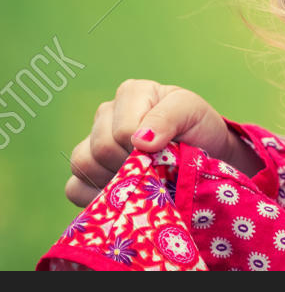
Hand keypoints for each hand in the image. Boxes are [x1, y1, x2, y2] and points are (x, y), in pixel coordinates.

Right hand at [64, 79, 259, 206]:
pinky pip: (74, 188)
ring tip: (142, 177)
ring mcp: (92, 142)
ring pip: (82, 165)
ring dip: (114, 180)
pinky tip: (123, 194)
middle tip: (157, 167)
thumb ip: (168, 117)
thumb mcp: (191, 112)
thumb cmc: (196, 128)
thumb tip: (138, 140)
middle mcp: (107, 114)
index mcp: (131, 94)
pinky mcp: (86, 172)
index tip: (167, 150)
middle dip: (132, 165)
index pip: (122, 130)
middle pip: (101, 149)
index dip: (144, 149)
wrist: (204, 154)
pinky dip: (96, 197)